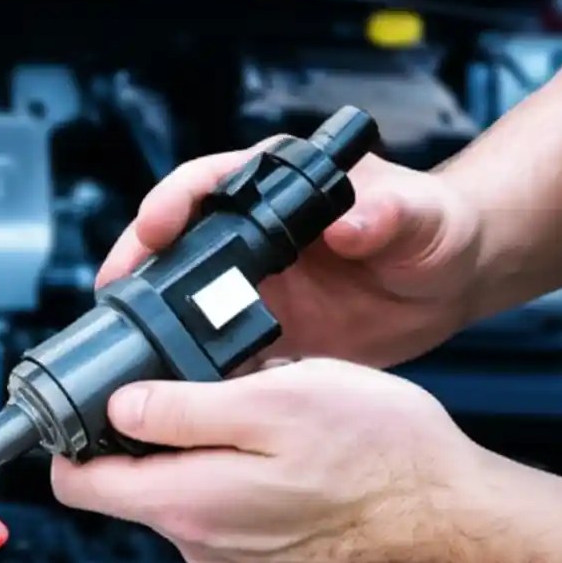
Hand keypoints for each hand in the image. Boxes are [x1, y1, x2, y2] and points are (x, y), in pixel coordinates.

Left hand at [51, 358, 481, 562]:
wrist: (453, 516)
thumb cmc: (380, 459)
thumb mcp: (273, 400)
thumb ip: (181, 406)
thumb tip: (119, 404)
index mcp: (187, 502)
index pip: (77, 484)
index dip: (69, 437)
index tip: (80, 402)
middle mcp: (200, 540)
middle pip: (127, 481)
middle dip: (144, 429)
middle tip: (190, 383)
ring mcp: (233, 553)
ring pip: (176, 487)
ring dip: (196, 443)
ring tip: (249, 408)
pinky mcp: (264, 553)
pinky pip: (220, 502)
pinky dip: (232, 466)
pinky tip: (276, 442)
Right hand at [98, 142, 483, 368]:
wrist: (448, 282)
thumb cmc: (433, 225)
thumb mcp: (417, 213)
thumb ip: (389, 212)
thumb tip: (353, 223)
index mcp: (275, 187)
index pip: (206, 182)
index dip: (171, 201)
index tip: (154, 225)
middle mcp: (250, 234)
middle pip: (173, 239)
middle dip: (135, 261)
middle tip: (114, 289)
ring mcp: (248, 283)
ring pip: (181, 294)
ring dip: (151, 315)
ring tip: (124, 339)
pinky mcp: (257, 327)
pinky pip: (212, 344)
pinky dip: (190, 361)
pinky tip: (175, 380)